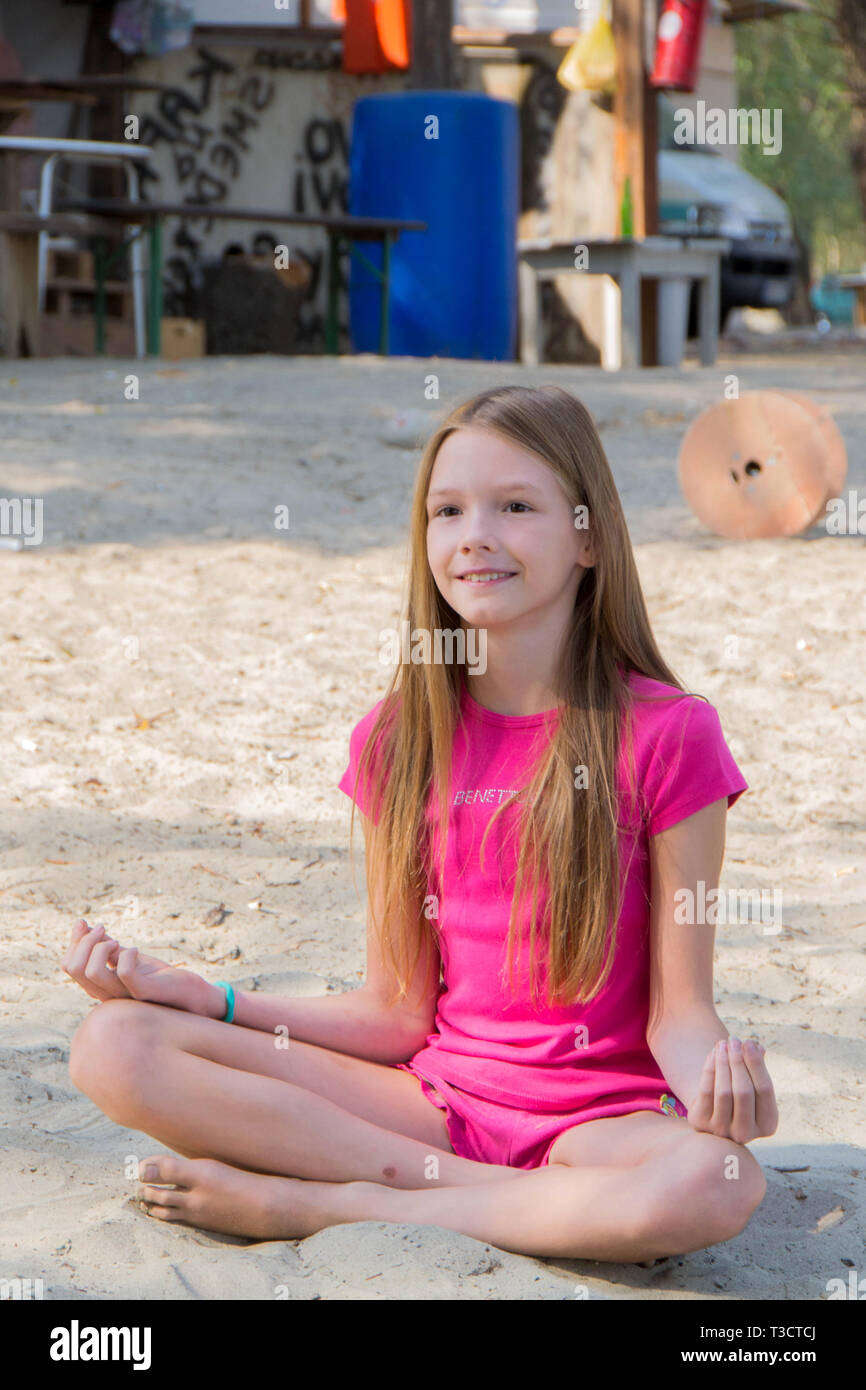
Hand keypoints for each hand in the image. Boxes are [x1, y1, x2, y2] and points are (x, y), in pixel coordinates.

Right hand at [61, 918, 215, 1015]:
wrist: (192, 996)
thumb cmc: (159, 978)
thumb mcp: (128, 958)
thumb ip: (107, 948)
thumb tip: (83, 926)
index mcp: (100, 986)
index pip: (69, 966)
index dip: (74, 941)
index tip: (87, 924)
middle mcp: (107, 994)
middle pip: (74, 968)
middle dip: (84, 941)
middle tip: (105, 930)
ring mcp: (124, 996)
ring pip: (91, 972)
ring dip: (101, 948)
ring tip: (119, 943)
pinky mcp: (144, 993)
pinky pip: (125, 973)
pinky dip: (128, 955)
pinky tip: (137, 951)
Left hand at [687, 1037, 777, 1142]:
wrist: (713, 1110)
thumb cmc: (739, 1092)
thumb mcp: (752, 1082)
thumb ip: (756, 1067)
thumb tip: (757, 1047)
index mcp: (767, 1125)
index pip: (765, 1090)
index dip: (757, 1064)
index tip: (749, 1043)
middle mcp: (746, 1133)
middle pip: (744, 1091)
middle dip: (738, 1062)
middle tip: (733, 1039)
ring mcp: (722, 1131)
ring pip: (724, 1092)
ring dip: (723, 1063)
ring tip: (722, 1043)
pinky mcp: (701, 1123)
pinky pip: (706, 1091)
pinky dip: (709, 1069)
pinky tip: (712, 1053)